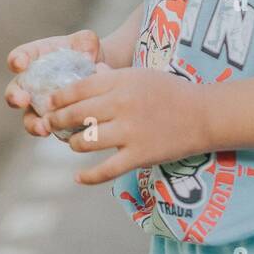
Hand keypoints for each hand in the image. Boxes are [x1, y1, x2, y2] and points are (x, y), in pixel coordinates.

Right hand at [4, 30, 102, 136]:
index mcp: (34, 58)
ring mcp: (39, 104)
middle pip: (14, 92)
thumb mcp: (87, 42)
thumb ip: (86, 42)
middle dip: (14, 96)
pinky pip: (48, 129)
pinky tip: (61, 133)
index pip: (18, 57)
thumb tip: (88, 55)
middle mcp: (30, 83)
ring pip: (29, 118)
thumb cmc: (84, 51)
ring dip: (33, 124)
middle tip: (22, 99)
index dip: (16, 60)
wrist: (96, 72)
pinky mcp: (52, 120)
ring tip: (43, 128)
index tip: (20, 63)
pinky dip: (53, 132)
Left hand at [43, 66, 210, 185]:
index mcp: (122, 81)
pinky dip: (87, 177)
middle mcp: (122, 104)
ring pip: (85, 141)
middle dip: (58, 120)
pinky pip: (104, 170)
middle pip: (76, 114)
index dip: (58, 97)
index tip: (49, 102)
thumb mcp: (142, 75)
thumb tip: (90, 75)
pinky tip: (78, 177)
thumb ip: (113, 78)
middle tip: (51, 124)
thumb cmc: (172, 91)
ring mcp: (129, 131)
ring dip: (73, 144)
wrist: (204, 115)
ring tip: (73, 143)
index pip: (79, 87)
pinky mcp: (138, 156)